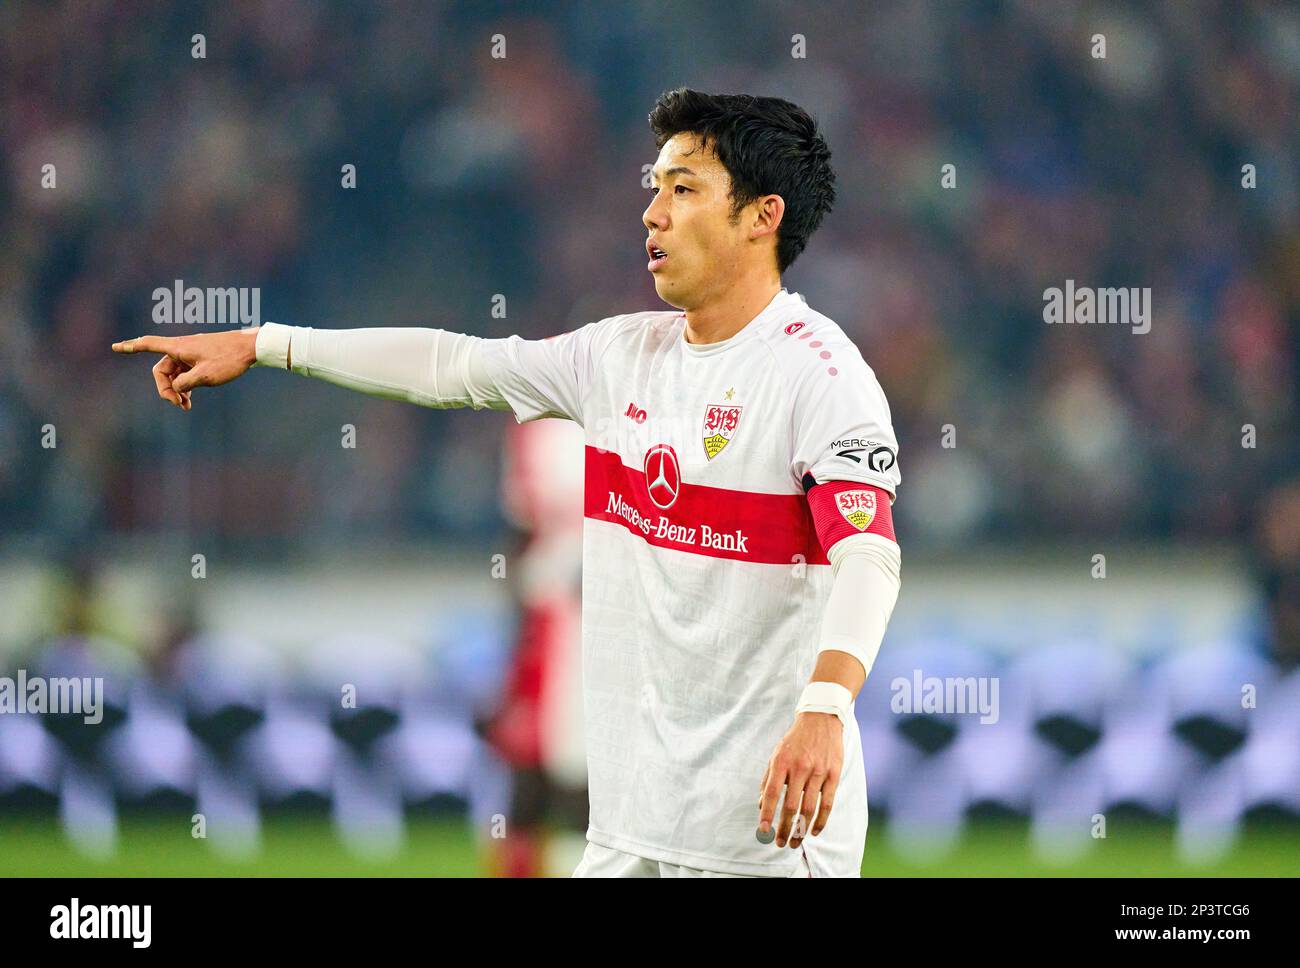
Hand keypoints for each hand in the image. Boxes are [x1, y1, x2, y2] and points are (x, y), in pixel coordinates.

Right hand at [111, 329, 259, 409]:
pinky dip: (185, 386)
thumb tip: (175, 389)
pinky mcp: (200, 358)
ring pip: (174, 374)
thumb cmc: (229, 359)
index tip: (115, 347)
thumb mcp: (206, 376)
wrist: (251, 348)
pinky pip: (185, 373)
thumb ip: (185, 384)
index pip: (148, 344)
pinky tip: (189, 400)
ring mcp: (191, 353)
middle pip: (162, 369)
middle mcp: (182, 348)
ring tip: (185, 407)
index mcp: (179, 347)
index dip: (131, 347)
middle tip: (179, 406)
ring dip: (176, 391)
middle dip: (165, 389)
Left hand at [758, 711, 842, 849]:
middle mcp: (799, 767)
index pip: (771, 793)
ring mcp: (818, 772)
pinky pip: (827, 803)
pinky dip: (821, 821)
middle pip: (791, 806)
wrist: (821, 719)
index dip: (767, 814)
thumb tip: (760, 805)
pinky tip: (814, 831)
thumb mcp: (776, 754)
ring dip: (802, 830)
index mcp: (781, 762)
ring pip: (809, 808)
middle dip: (785, 829)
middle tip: (780, 843)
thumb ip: (768, 779)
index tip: (764, 830)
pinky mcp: (833, 775)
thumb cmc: (795, 740)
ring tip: (795, 842)